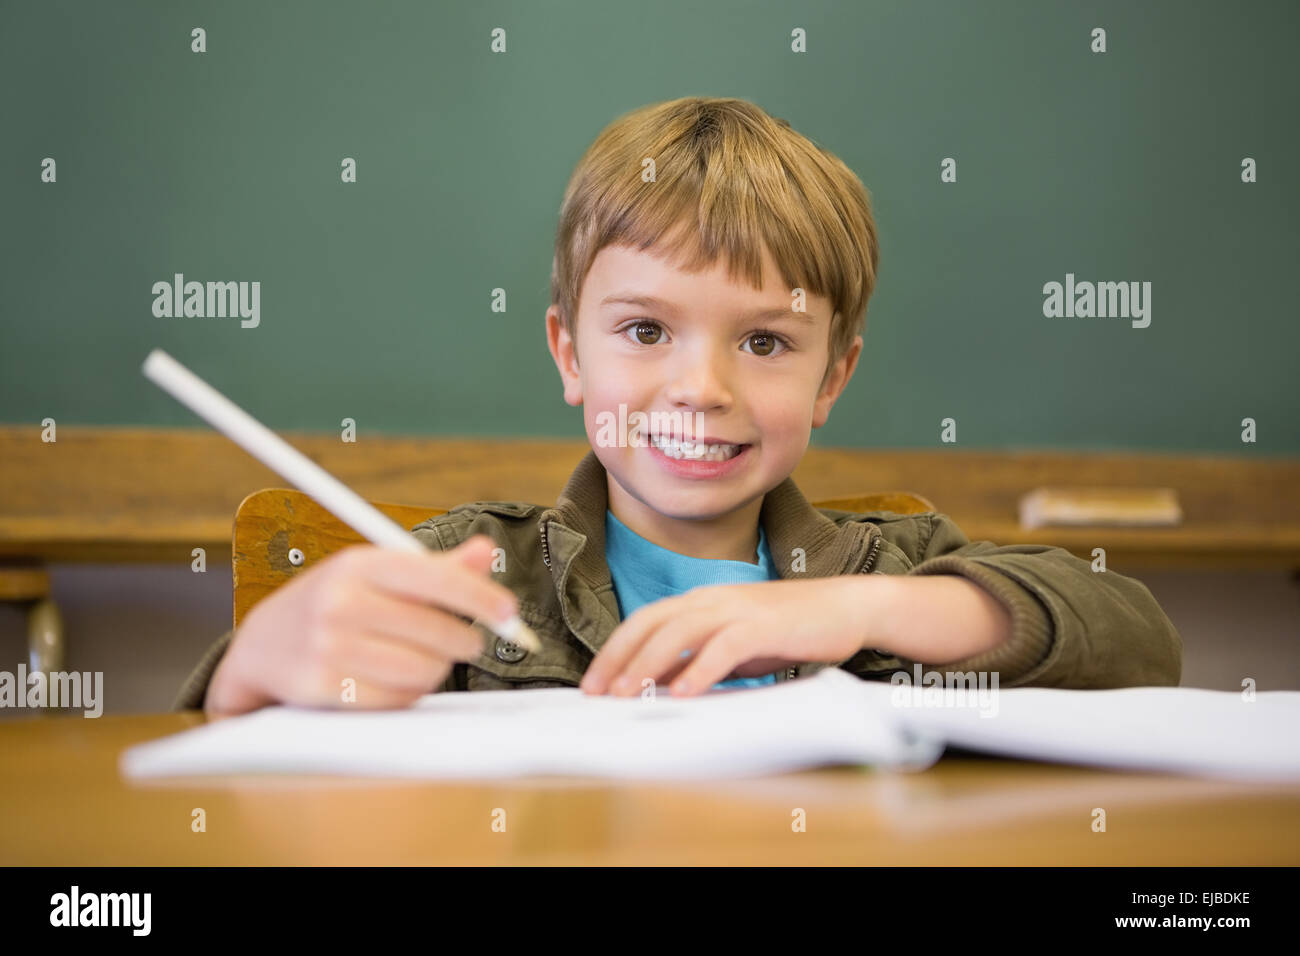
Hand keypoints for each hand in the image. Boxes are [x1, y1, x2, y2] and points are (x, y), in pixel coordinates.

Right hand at [206, 535, 516, 714]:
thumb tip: (487, 552)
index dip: (479, 596)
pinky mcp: (324, 687)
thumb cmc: (336, 603)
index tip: (509, 612)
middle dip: (462, 640)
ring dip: (435, 669)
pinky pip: (398, 698)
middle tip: (463, 641)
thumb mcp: (377, 573)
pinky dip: (409, 692)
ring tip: (420, 657)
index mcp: (360, 564)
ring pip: (424, 669)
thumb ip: (436, 568)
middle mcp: (341, 601)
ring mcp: (329, 646)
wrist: (263, 645)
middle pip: (438, 630)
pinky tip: (393, 677)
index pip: (434, 578)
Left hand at [579, 576, 886, 697]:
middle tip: (596, 693)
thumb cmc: (790, 630)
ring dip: (648, 664)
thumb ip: (699, 660)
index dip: (615, 650)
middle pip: (651, 624)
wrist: (847, 607)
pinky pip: (723, 647)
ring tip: (626, 695)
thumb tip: (660, 686)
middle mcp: (712, 599)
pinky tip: (683, 693)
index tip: (593, 684)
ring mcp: (737, 609)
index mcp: (701, 601)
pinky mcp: (763, 625)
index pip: (645, 621)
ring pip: (678, 632)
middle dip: (618, 658)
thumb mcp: (736, 647)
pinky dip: (699, 670)